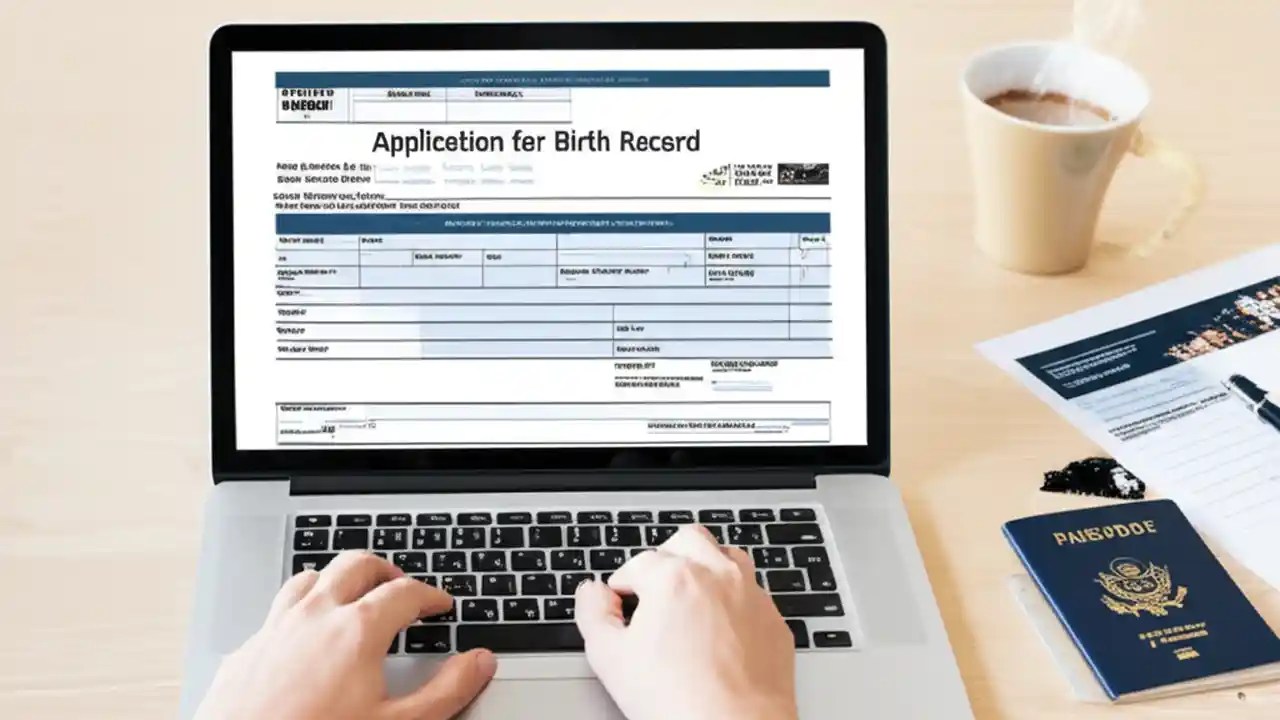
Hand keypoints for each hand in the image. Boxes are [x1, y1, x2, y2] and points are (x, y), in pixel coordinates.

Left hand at [195, 552, 495, 719]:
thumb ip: (445, 691)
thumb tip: (479, 663)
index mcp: (356, 630)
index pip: (406, 592)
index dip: (431, 595)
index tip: (440, 605)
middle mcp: (314, 617)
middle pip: (356, 566)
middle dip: (386, 571)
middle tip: (402, 588)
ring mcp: (274, 629)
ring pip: (310, 578)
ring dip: (338, 581)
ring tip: (354, 598)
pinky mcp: (246, 650)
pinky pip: (275, 611)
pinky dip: (299, 611)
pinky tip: (304, 635)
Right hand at [575, 525, 797, 719]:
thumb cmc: (677, 700)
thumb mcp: (609, 657)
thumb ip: (592, 613)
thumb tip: (592, 592)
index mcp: (675, 577)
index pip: (638, 562)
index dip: (622, 583)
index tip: (620, 603)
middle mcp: (718, 576)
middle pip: (688, 540)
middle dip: (666, 557)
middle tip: (654, 587)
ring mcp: (753, 596)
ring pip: (728, 557)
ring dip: (706, 568)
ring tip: (690, 598)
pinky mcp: (775, 622)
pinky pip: (754, 595)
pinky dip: (735, 601)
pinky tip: (722, 628)